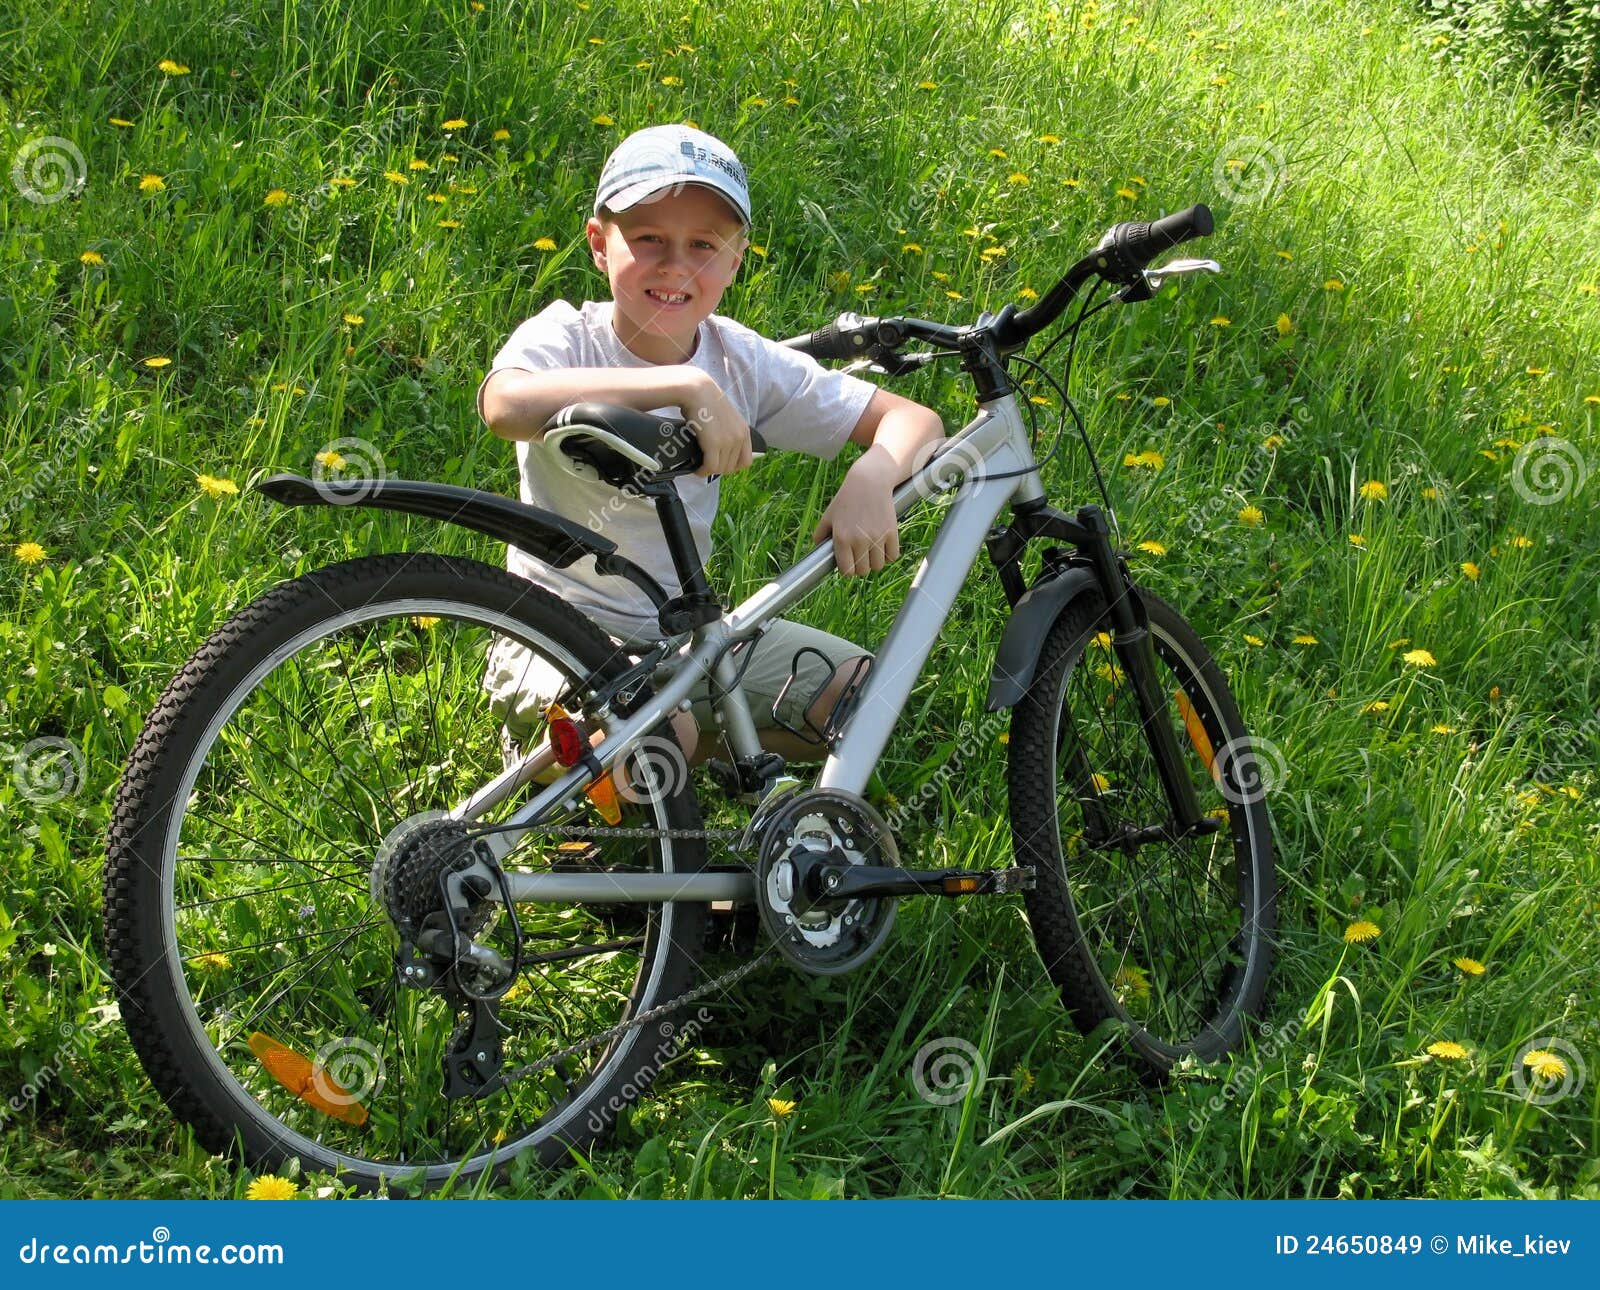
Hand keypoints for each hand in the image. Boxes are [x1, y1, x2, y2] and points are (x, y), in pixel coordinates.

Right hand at [683, 377, 752, 478]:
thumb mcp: (726, 417)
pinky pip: (710, 467)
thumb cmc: (706, 402)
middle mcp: (739, 437)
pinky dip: (702, 471)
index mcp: (744, 431)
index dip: (733, 467)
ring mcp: (728, 441)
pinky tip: (696, 469)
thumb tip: (721, 448)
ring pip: (720, 469)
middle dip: (718, 469)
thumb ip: (729, 431)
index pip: (746, 461)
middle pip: (731, 467)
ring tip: (700, 466)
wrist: (697, 391)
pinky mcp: (714, 444)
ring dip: (709, 471)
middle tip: (706, 465)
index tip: (721, 464)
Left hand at [812, 458, 900, 575]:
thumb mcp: (828, 516)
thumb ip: (820, 535)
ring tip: (871, 552)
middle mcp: (859, 540)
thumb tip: (819, 554)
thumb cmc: (846, 499)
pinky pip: (892, 556)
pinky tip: (882, 548)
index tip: (849, 564)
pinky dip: (888, 555)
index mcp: (841, 538)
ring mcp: (877, 537)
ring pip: (878, 566)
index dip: (847, 570)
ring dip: (874, 562)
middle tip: (860, 557)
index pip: (847, 571)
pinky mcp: (891, 532)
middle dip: (860, 567)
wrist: (869, 482)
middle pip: (863, 571)